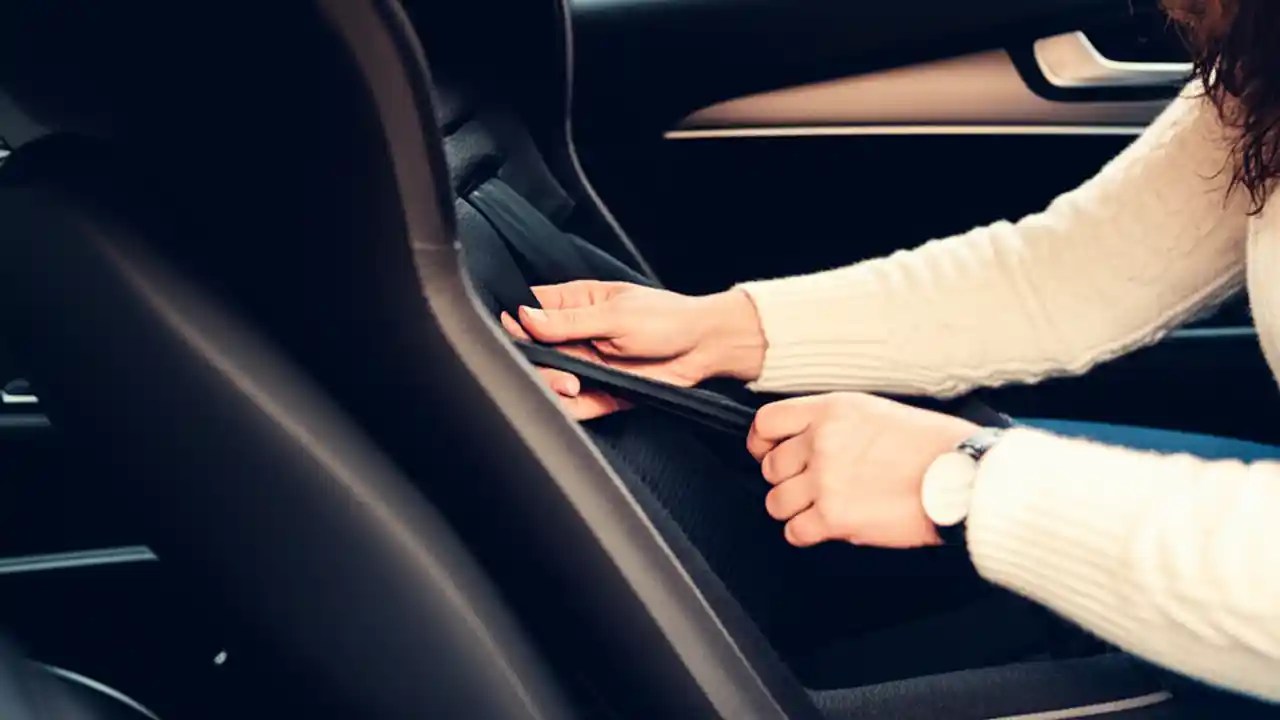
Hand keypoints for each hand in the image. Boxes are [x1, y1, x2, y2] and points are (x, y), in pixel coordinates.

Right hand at [500, 280, 765, 419]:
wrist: (705, 348)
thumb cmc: (667, 319)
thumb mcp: (615, 316)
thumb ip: (568, 321)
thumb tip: (523, 316)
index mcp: (574, 303)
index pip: (528, 311)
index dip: (517, 325)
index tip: (521, 338)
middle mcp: (575, 334)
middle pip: (533, 352)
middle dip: (538, 365)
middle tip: (559, 372)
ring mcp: (586, 363)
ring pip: (549, 380)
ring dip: (554, 387)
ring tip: (573, 386)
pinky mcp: (600, 389)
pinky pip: (575, 403)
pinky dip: (572, 407)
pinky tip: (579, 400)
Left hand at [747, 393, 977, 548]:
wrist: (963, 476)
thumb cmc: (934, 445)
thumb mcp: (878, 412)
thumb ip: (836, 424)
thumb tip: (808, 443)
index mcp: (832, 410)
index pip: (767, 421)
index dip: (762, 442)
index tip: (768, 453)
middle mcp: (821, 442)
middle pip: (771, 466)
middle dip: (787, 479)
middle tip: (810, 487)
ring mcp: (825, 480)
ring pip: (776, 501)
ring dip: (793, 508)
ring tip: (819, 509)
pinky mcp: (834, 517)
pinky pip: (794, 531)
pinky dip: (805, 533)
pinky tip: (825, 527)